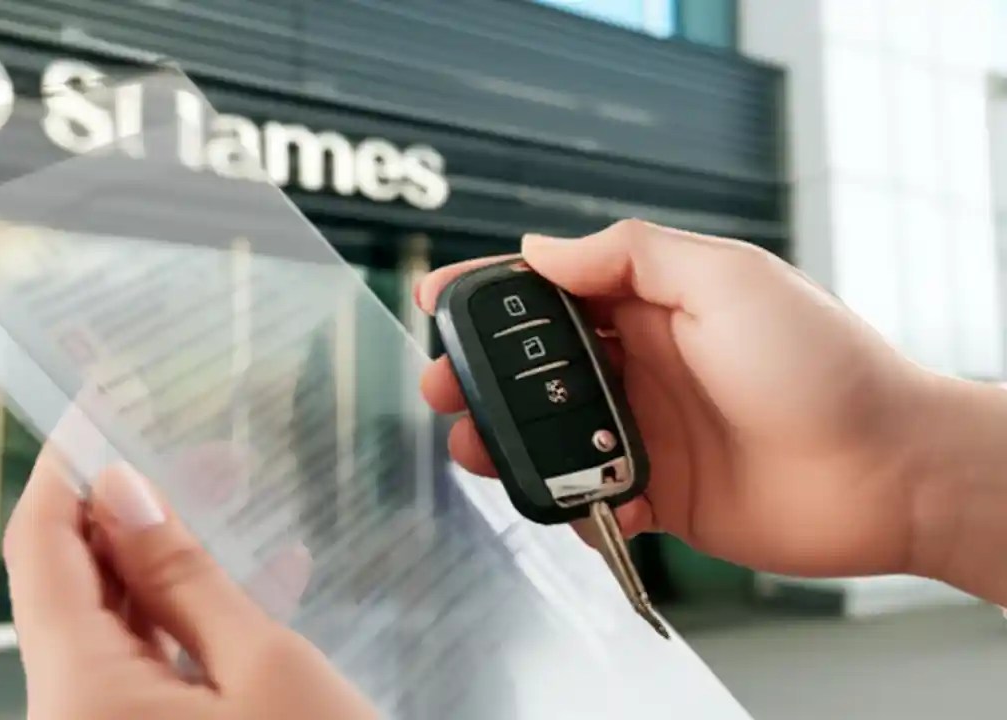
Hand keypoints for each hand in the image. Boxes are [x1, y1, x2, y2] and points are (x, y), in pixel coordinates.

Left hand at [3, 445, 376, 719]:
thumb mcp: (266, 671)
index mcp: (80, 694)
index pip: (39, 547)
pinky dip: (186, 620)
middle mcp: (71, 718)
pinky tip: (248, 584)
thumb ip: (185, 577)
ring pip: (112, 624)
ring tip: (228, 498)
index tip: (97, 403)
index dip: (64, 466)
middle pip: (72, 584)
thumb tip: (124, 491)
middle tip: (193, 446)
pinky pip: (144, 668)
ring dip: (164, 560)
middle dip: (127, 506)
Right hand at [417, 220, 941, 580]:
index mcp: (653, 306)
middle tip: (441, 388)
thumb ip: (630, 256)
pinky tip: (588, 504)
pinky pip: (592, 501)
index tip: (436, 298)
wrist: (888, 469)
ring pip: (550, 438)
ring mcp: (648, 432)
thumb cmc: (823, 363)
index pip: (552, 293)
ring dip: (509, 445)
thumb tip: (541, 249)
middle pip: (533, 370)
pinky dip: (575, 506)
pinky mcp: (661, 495)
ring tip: (482, 453)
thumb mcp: (726, 278)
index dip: (489, 294)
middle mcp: (642, 367)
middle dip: (478, 378)